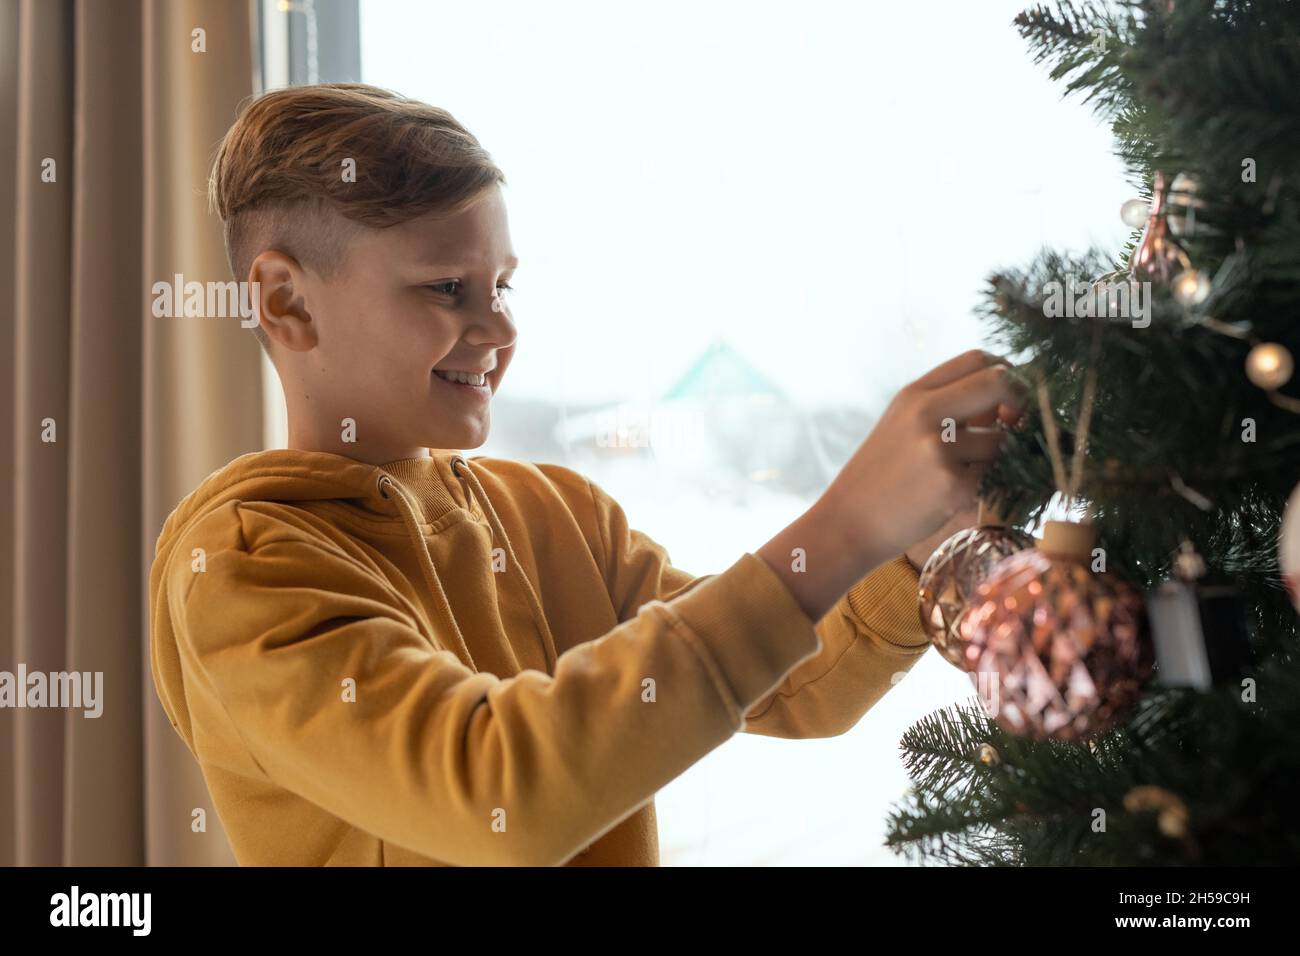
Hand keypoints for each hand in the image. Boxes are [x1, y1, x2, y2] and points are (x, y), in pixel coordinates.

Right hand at [818, 350, 1024, 569]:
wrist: (848, 522)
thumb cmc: (880, 475)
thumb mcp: (902, 426)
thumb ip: (947, 405)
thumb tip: (1004, 397)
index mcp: (913, 395)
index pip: (977, 359)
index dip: (1005, 371)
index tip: (1005, 396)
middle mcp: (926, 413)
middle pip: (999, 381)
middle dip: (1019, 400)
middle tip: (1014, 423)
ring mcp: (939, 448)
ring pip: (1000, 439)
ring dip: (993, 456)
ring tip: (959, 473)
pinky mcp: (952, 484)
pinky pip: (992, 475)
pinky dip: (980, 484)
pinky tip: (950, 495)